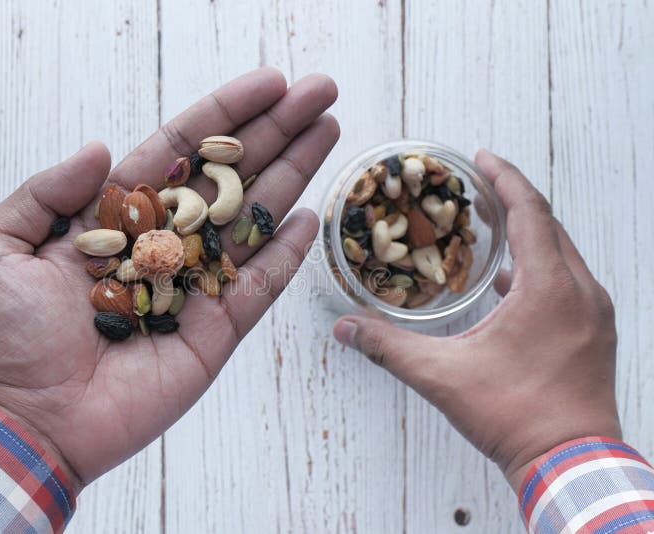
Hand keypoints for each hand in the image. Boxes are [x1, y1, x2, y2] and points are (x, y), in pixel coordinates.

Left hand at [0, 67, 338, 490]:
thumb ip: (44, 192)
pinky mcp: (215, 330)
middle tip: (320, 93)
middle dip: (276, 131)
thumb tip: (100, 148)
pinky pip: (259, 284)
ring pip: (251, 219)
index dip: (226, 115)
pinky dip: (286, 252)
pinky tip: (310, 214)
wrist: (29, 421)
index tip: (270, 83)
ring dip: (294, 174)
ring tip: (330, 131)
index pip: (181, 150)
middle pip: (229, 175)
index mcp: (116, 215)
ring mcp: (194, 284)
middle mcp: (162, 242)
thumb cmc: (4, 339)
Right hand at [333, 149, 620, 491]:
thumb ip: (388, 347)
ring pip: (563, 254)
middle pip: (549, 226)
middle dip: (514, 200)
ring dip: (529, 234)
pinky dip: (541, 269)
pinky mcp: (595, 334)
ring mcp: (593, 314)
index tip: (481, 158)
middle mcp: (580, 292)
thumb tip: (345, 329)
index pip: (530, 211)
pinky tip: (512, 284)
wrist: (571, 464)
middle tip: (479, 188)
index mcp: (548, 288)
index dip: (504, 178)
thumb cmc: (516, 416)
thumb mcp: (442, 377)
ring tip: (493, 228)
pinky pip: (569, 282)